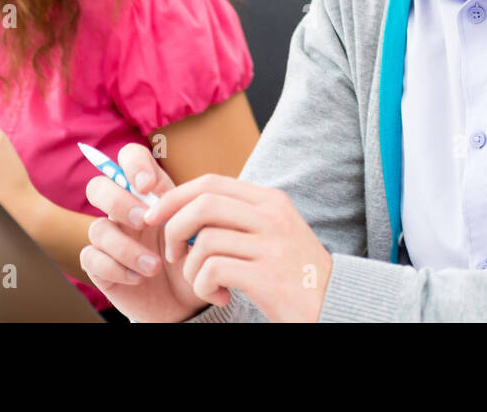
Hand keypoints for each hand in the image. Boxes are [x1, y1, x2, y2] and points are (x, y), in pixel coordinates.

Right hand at [79, 143, 211, 321]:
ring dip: (127, 248)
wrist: (189, 297)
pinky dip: (117, 268)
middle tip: (146, 222)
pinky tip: (139, 278)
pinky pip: (90, 258)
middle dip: (118, 202)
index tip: (148, 186)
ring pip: (96, 228)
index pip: (129, 157)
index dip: (133, 164)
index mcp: (148, 192)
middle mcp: (124, 210)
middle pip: (97, 187)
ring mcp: (109, 237)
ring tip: (155, 266)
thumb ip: (187, 207)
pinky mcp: (100, 266)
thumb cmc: (195, 255)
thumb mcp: (198, 227)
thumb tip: (169, 197)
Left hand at [144, 174, 333, 322]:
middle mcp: (272, 216)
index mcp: (270, 200)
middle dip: (174, 229)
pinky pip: (212, 271)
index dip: (175, 197)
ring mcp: (271, 244)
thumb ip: (238, 216)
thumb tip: (185, 208)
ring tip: (205, 282)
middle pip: (203, 204)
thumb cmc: (292, 270)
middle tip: (174, 255)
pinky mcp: (266, 275)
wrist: (332, 302)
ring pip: (204, 241)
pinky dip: (204, 286)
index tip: (154, 217)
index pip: (211, 183)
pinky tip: (220, 296)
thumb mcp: (272, 231)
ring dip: (191, 268)